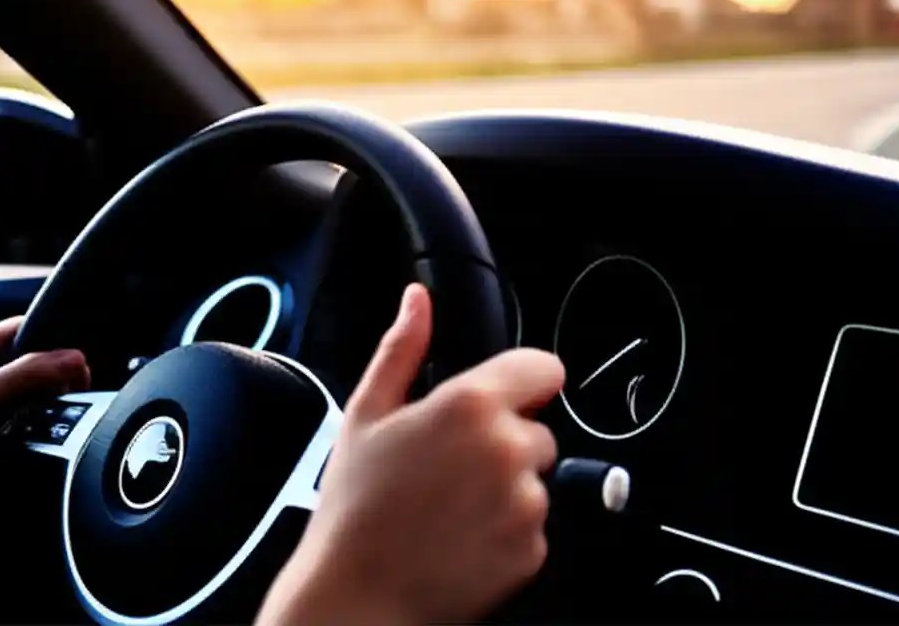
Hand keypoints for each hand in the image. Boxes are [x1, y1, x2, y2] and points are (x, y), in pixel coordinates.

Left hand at [0, 316, 87, 516]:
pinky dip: (24, 433)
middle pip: (31, 364)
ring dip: (39, 411)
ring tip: (45, 428)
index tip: (81, 372)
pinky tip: (25, 448)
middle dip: (53, 382)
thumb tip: (77, 358)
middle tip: (67, 404)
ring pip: (22, 397)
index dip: (59, 345)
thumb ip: (31, 375)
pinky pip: (10, 425)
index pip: (30, 328)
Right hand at [257, 284, 562, 625]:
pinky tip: (460, 538)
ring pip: (535, 480)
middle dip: (504, 444)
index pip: (544, 368)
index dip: (522, 383)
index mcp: (470, 405)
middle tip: (449, 470)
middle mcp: (507, 449)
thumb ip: (402, 348)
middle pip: (537, 429)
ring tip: (449, 508)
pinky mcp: (532, 549)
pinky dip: (506, 533)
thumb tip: (417, 301)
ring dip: (505, 490)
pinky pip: (533, 527)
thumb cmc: (354, 509)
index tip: (499, 402)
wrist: (356, 596)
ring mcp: (525, 503)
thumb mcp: (366, 414)